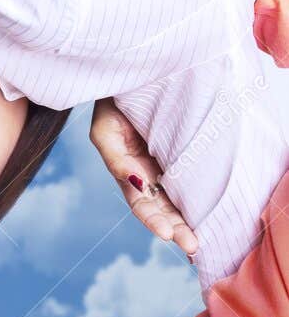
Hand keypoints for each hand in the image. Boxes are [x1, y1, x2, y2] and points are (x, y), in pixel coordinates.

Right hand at [89, 99, 197, 259]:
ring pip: (178, 196)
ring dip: (188, 219)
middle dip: (176, 228)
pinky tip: (212, 212)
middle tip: (192, 247)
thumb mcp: (104, 129)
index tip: (169, 235)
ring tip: (200, 242)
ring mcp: (167, 160)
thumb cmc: (114, 101)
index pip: (142, 202)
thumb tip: (138, 184)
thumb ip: (116, 159)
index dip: (154, 220)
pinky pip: (195, 174)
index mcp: (129, 168)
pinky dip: (201, 195)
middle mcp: (149, 170)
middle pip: (162, 206)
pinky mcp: (187, 147)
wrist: (134, 69)